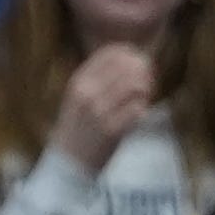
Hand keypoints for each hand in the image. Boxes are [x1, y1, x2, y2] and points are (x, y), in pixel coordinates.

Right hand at [49, 45, 158, 169]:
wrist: (68, 161)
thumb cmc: (77, 126)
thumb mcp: (77, 95)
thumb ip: (98, 75)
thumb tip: (130, 56)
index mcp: (78, 81)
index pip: (111, 53)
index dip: (130, 54)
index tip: (137, 62)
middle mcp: (87, 93)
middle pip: (127, 66)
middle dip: (143, 70)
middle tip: (147, 80)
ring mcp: (99, 112)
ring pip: (136, 85)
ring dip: (146, 88)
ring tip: (144, 96)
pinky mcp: (112, 130)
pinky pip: (138, 109)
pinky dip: (143, 108)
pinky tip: (140, 113)